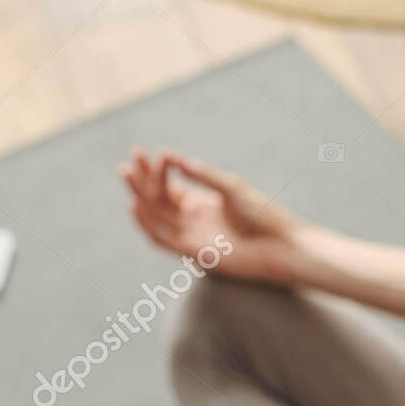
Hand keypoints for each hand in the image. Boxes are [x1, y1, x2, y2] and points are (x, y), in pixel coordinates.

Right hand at [120, 147, 304, 282]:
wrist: (278, 245)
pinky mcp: (191, 251)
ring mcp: (190, 234)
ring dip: (140, 196)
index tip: (152, 153)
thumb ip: (204, 175)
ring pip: (156, 215)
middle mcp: (192, 218)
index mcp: (201, 202)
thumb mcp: (231, 188)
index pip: (171, 185)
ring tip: (127, 174)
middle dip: (143, 180)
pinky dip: (147, 223)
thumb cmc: (260, 215)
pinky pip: (162, 238)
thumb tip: (176, 158)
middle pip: (159, 199)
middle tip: (129, 160)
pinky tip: (135, 205)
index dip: (159, 170)